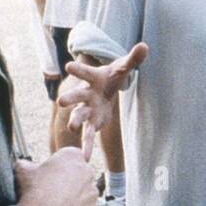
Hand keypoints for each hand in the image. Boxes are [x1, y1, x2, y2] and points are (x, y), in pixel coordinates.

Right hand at [15, 148, 100, 205]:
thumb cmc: (34, 191)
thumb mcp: (23, 169)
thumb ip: (26, 163)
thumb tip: (23, 165)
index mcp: (72, 155)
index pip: (70, 156)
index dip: (60, 165)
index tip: (51, 173)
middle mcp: (87, 170)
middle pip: (79, 173)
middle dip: (69, 180)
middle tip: (53, 189)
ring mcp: (92, 190)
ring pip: (84, 191)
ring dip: (75, 195)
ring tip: (57, 203)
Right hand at [58, 43, 148, 158]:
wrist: (106, 88)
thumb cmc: (111, 76)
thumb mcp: (122, 67)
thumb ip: (132, 59)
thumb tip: (145, 46)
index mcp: (92, 79)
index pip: (84, 73)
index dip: (77, 69)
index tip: (68, 66)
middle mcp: (85, 94)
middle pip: (76, 96)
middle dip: (69, 98)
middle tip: (61, 101)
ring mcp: (87, 109)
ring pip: (79, 116)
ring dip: (75, 122)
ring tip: (73, 129)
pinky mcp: (92, 122)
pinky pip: (88, 135)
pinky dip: (86, 146)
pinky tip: (85, 158)